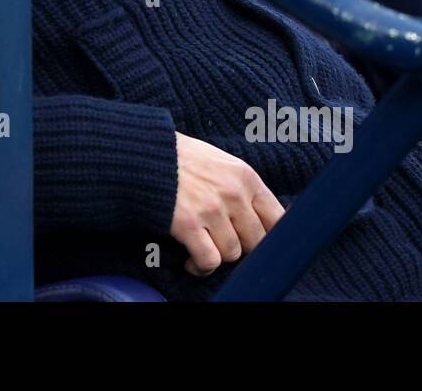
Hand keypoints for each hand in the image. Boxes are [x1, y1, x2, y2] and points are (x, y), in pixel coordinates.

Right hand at [169, 131, 284, 276]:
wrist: (143, 153)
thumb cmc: (180, 158)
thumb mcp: (219, 161)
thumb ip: (240, 186)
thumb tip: (260, 216)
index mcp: (245, 176)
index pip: (278, 218)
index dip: (270, 236)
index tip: (255, 240)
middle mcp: (234, 193)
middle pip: (256, 241)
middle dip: (240, 246)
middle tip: (221, 242)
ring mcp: (212, 209)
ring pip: (232, 253)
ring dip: (217, 256)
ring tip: (203, 249)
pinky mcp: (189, 224)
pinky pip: (209, 260)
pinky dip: (201, 266)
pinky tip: (191, 261)